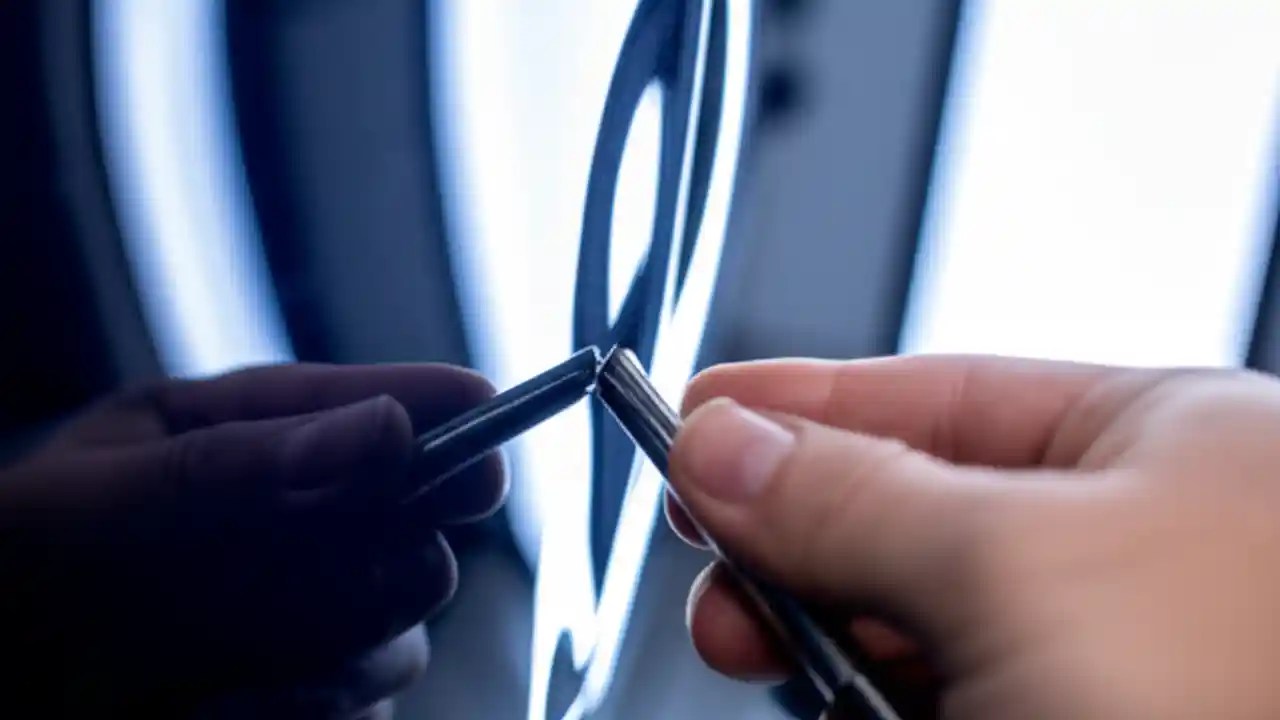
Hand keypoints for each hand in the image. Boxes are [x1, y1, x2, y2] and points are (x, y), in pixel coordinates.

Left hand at [0, 363, 505, 717]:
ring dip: (332, 662)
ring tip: (215, 689)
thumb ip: (238, 466)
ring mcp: (290, 615)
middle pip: (407, 527)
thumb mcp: (96, 507)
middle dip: (392, 558)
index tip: (487, 414)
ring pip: (397, 631)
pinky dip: (307, 715)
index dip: (432, 409)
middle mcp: (279, 523)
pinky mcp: (292, 697)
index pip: (356, 409)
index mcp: (227, 440)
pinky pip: (359, 708)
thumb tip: (388, 430)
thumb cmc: (6, 577)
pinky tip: (206, 713)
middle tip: (341, 585)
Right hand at [665, 355, 1279, 718]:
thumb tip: (723, 445)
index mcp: (1160, 445)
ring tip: (761, 644)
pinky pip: (929, 691)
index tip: (699, 415)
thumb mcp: (1009, 565)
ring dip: (820, 629)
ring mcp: (1096, 649)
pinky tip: (837, 703)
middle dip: (795, 531)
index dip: (806, 402)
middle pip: (905, 506)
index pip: (938, 392)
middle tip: (713, 552)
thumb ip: (851, 495)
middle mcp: (1130, 543)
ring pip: (907, 615)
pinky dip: (863, 696)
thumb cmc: (1237, 696)